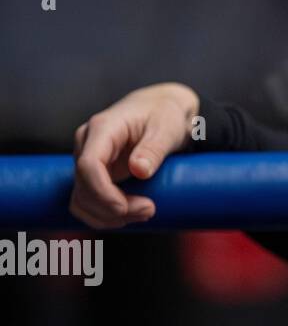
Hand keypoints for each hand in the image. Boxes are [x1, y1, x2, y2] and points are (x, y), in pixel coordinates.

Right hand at [69, 82, 199, 228]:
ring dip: (108, 216)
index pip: (88, 165)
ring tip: (145, 213)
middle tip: (149, 210)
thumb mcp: (167, 127)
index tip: (124, 208)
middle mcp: (87, 144)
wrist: (161, 109)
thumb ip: (153, 148)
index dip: (102, 192)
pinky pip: (86, 201)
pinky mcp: (93, 174)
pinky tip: (129, 215)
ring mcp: (87, 160)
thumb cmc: (164, 114)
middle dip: (112, 207)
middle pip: (83, 186)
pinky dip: (103, 215)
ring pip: (81, 199)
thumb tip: (139, 170)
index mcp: (103, 128)